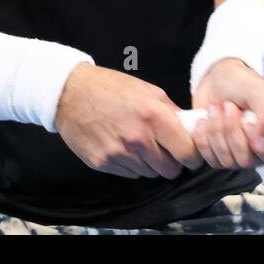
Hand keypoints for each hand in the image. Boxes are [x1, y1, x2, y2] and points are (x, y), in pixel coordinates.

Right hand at [54, 64, 203, 178]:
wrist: (71, 93)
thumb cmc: (112, 88)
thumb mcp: (149, 91)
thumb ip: (172, 112)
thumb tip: (191, 128)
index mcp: (154, 116)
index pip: (186, 152)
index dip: (193, 157)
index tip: (191, 156)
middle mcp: (138, 138)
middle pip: (170, 170)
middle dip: (173, 163)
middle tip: (167, 152)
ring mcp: (119, 154)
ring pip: (150, 174)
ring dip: (151, 164)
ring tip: (142, 145)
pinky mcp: (102, 163)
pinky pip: (129, 174)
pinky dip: (132, 166)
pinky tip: (124, 148)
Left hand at [191, 58, 263, 172]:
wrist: (215, 81)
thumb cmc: (241, 84)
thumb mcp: (258, 92)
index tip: (250, 129)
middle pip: (247, 161)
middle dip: (232, 131)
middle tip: (230, 107)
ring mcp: (242, 156)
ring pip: (227, 161)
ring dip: (216, 131)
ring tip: (217, 109)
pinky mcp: (220, 157)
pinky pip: (210, 159)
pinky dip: (203, 137)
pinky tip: (205, 120)